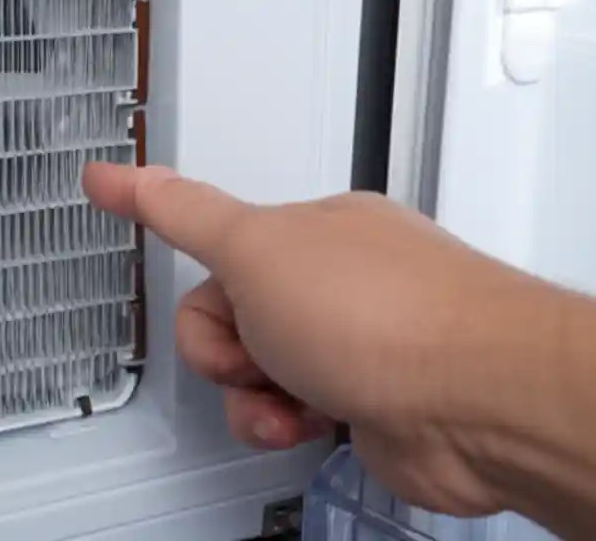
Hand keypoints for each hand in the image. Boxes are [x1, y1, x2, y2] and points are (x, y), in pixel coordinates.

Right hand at [83, 163, 555, 516]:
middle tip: (254, 347)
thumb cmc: (389, 316)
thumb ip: (184, 214)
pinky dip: (284, 422)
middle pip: (227, 311)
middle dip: (223, 343)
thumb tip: (127, 173)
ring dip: (252, 393)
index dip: (169, 218)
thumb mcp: (256, 250)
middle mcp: (339, 280)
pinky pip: (290, 413)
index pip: (216, 228)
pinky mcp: (369, 405)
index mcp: (315, 228)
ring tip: (289, 395)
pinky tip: (308, 422)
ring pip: (255, 371)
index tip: (118, 188)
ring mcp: (357, 344)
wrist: (478, 401)